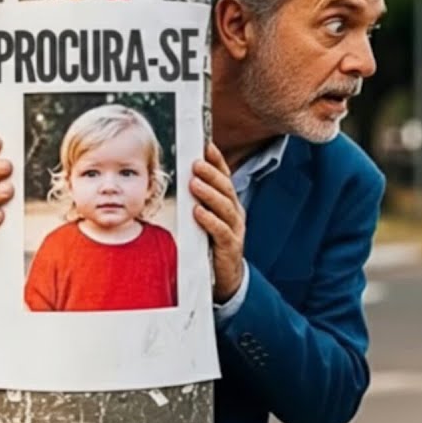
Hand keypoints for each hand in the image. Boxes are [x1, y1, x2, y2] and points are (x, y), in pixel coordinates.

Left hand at [191, 142, 245, 303]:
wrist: (227, 277)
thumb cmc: (213, 244)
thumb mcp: (208, 219)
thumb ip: (200, 201)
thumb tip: (185, 178)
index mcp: (230, 205)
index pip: (225, 178)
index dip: (217, 162)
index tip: (206, 146)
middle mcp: (235, 214)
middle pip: (226, 190)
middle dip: (212, 174)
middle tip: (196, 163)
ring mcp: (235, 230)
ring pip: (224, 208)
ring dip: (209, 194)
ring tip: (195, 183)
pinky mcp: (230, 247)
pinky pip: (221, 231)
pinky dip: (210, 220)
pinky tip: (198, 212)